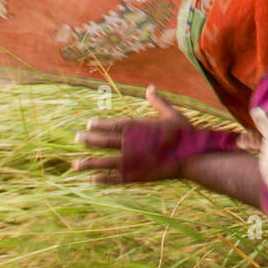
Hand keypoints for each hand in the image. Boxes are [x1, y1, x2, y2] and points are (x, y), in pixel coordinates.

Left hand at [72, 87, 194, 184]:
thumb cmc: (184, 134)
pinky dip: (103, 179)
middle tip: (76, 138)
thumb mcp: (172, 114)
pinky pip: (115, 178)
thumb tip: (150, 87)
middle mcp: (131, 144)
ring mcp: (132, 161)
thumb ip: (158, 102)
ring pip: (105, 162)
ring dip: (89, 163)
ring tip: (74, 165)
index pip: (113, 125)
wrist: (192, 158)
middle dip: (88, 140)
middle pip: (104, 141)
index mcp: (138, 128)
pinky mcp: (136, 176)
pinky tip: (92, 180)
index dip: (99, 124)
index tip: (88, 124)